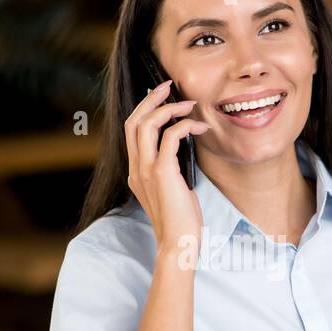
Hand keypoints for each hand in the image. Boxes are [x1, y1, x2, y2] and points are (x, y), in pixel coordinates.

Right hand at [124, 79, 209, 254]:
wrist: (178, 244)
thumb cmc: (180, 221)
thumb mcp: (172, 190)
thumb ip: (170, 170)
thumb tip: (183, 147)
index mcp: (136, 172)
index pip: (131, 131)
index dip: (145, 109)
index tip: (162, 97)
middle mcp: (136, 168)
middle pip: (133, 121)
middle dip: (151, 99)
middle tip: (169, 86)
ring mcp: (145, 170)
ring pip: (146, 124)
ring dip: (168, 109)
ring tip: (189, 104)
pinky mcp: (161, 173)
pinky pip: (171, 137)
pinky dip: (185, 126)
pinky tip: (200, 128)